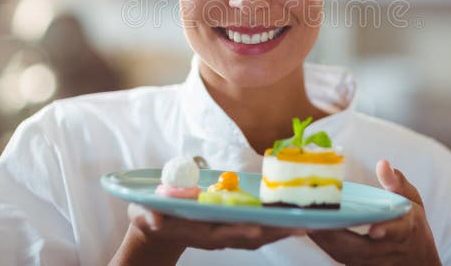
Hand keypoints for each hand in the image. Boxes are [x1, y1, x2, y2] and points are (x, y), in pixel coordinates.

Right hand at [110, 203, 304, 265]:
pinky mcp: (233, 229)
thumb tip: (154, 219)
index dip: (238, 232)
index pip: (219, 234)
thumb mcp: (144, 212)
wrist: (157, 227)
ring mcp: (226, 234)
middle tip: (299, 225)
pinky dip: (277, 226)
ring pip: (257, 236)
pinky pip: (259, 229)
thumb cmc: (149, 213)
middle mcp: (215, 236)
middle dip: (273, 232)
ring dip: (281, 231)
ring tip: (307, 223)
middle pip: (247, 237)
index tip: (257, 229)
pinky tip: (297, 219)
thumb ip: (149, 216)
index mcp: (195, 231)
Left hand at [308, 160, 440, 265]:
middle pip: (362, 250)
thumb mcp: (412, 201)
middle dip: (337, 236)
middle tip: (314, 219)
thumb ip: (398, 184)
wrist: (417, 261)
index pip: (398, 232)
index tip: (374, 229)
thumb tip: (383, 164)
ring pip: (347, 256)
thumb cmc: (411, 224)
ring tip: (305, 222)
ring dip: (325, 241)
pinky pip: (341, 258)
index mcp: (406, 230)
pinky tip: (309, 229)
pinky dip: (326, 245)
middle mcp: (388, 251)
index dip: (387, 231)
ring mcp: (373, 263)